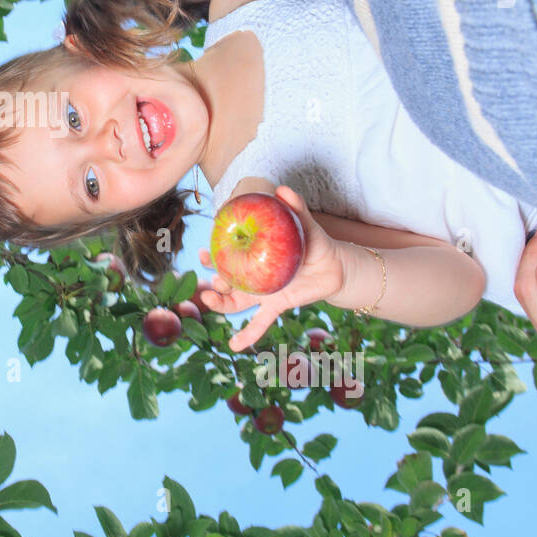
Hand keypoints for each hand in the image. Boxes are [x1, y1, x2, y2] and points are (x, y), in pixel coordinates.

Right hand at [196, 186, 344, 351]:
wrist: (334, 267)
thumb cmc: (315, 242)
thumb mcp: (305, 224)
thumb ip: (295, 208)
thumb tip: (282, 190)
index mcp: (253, 254)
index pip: (226, 253)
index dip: (211, 254)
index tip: (202, 252)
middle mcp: (251, 274)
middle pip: (224, 279)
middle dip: (209, 278)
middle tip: (205, 276)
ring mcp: (261, 292)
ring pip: (234, 301)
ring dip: (219, 304)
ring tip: (209, 301)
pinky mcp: (275, 306)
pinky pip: (259, 323)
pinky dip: (247, 335)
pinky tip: (234, 346)